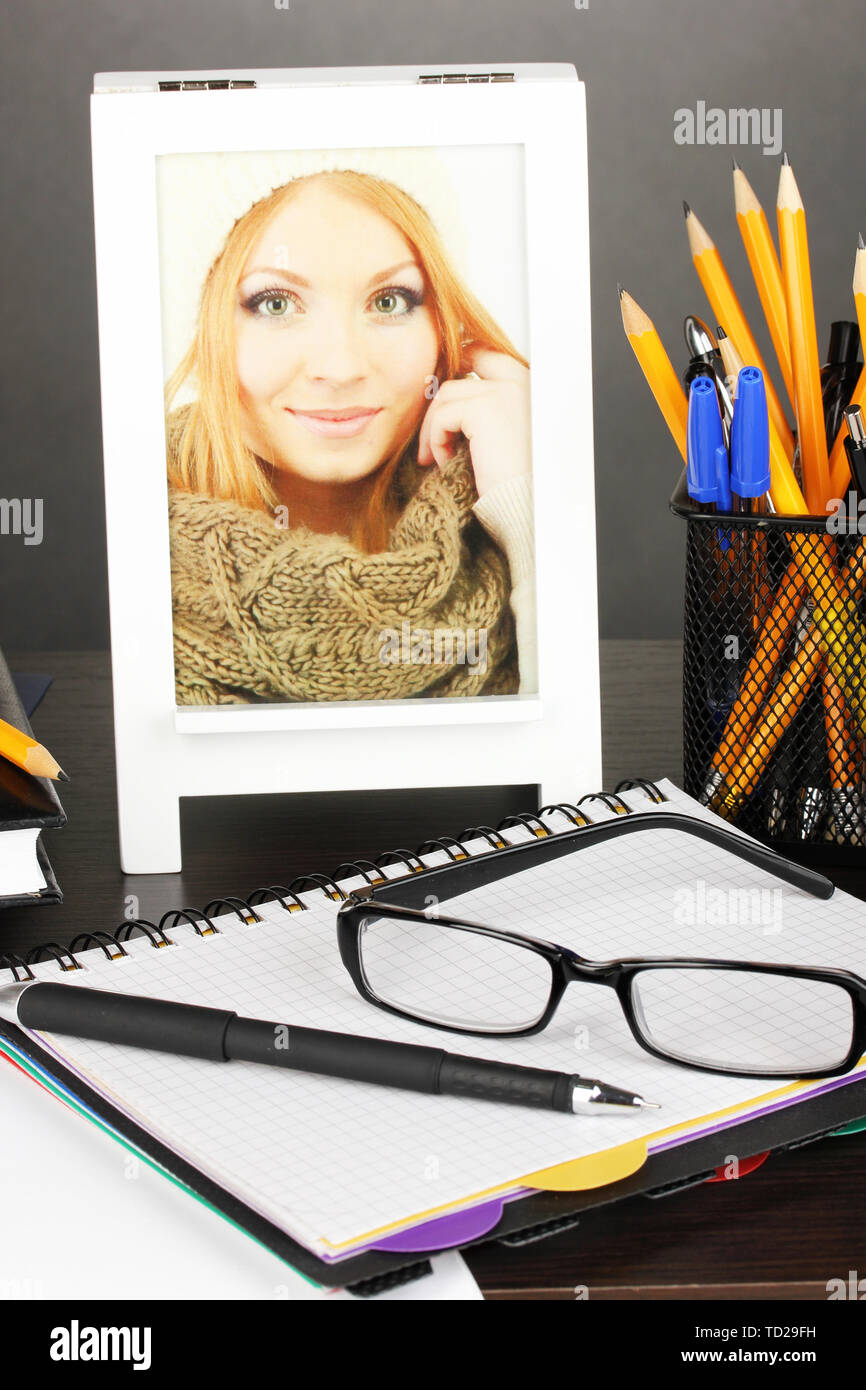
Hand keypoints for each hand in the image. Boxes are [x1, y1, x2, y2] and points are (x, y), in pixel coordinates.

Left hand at [417, 346, 530, 498]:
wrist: (525, 502)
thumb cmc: (516, 480)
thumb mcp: (503, 435)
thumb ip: (485, 411)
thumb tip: (445, 401)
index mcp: (528, 387)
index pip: (488, 354)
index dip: (461, 366)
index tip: (442, 395)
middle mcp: (519, 382)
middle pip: (461, 373)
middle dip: (439, 401)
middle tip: (428, 435)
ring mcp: (502, 392)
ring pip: (445, 395)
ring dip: (433, 428)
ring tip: (435, 457)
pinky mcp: (484, 409)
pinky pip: (442, 417)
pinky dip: (436, 440)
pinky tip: (445, 462)